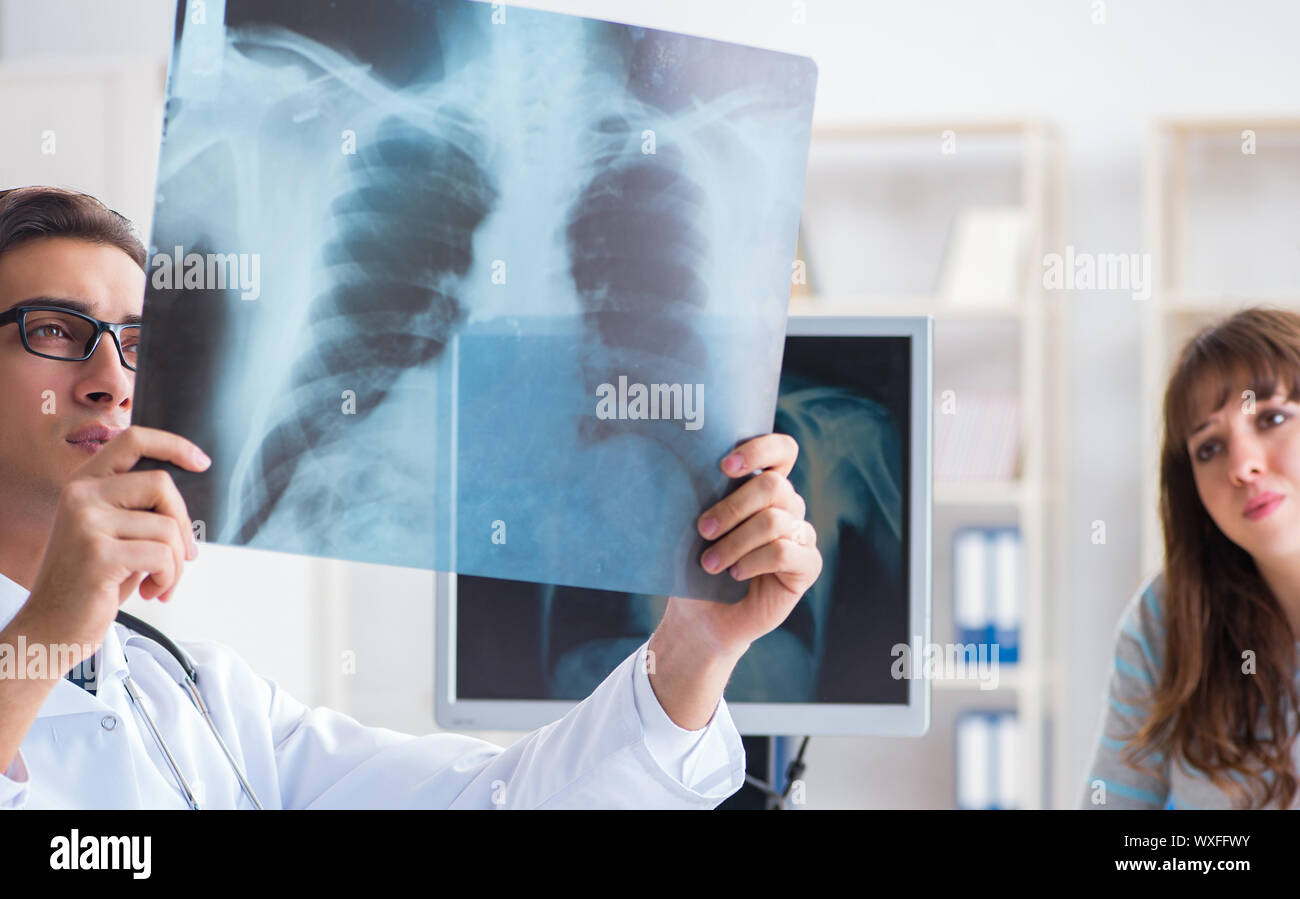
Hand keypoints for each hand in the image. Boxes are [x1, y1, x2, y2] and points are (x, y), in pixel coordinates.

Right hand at [18, 426, 208, 656]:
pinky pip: (163, 556)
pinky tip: (154, 592)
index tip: (202, 462)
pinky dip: (170, 578)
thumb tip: (184, 510)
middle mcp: (80, 495)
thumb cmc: (90, 584)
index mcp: (83, 484)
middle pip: (161, 485)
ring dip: (177, 563)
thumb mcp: (114, 536)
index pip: (132, 440)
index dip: (174, 446)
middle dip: (184, 524)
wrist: (51, 629)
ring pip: (168, 527)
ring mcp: (86, 522)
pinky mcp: (98, 553)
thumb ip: (140, 512)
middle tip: (184, 556)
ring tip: (161, 582)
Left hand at [668, 433, 821, 659]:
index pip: (782, 451)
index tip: (725, 466)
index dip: (761, 449)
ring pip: (773, 522)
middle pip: (773, 486)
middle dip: (732, 507)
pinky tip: (735, 573)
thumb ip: (707, 498)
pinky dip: (753, 561)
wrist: (703, 616)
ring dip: (734, 542)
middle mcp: (788, 507)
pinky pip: (783, 552)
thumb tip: (686, 471)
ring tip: (710, 563)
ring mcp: (801, 535)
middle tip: (703, 529)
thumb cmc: (696, 567)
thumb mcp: (697, 528)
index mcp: (765, 487)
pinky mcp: (808, 565)